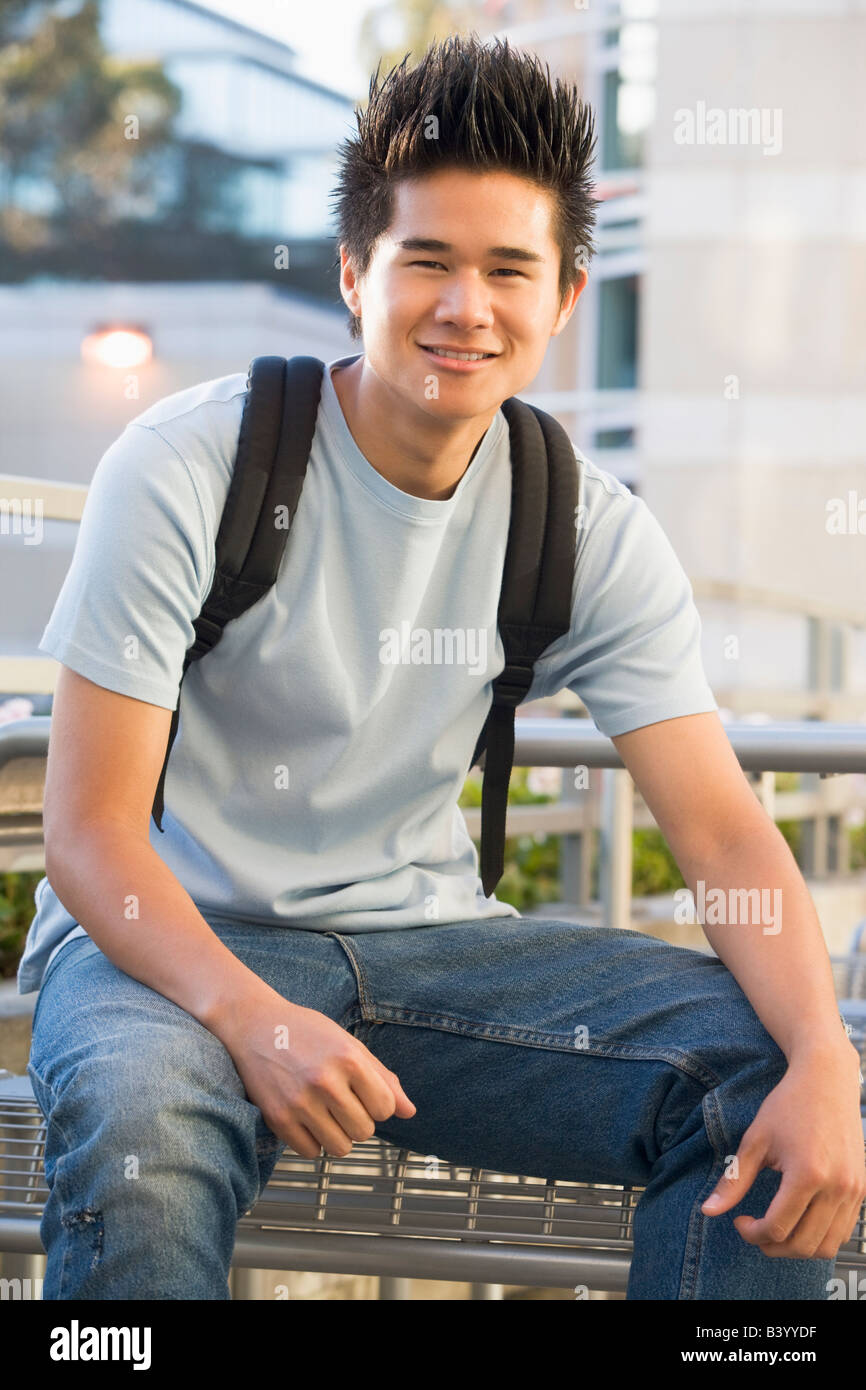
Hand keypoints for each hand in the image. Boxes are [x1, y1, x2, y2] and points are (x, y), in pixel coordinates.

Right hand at [214, 984, 415, 1158]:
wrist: (254, 1024)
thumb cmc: (307, 1032)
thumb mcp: (349, 1044)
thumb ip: (382, 1078)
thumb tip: (410, 1112)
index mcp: (349, 1058)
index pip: (385, 1108)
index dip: (377, 1104)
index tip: (362, 1093)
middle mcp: (325, 1081)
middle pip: (364, 1132)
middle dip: (358, 1120)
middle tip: (340, 1101)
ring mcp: (299, 1102)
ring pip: (339, 1148)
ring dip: (337, 1135)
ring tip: (324, 1112)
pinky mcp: (277, 1118)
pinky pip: (310, 1152)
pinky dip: (312, 1141)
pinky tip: (305, 1117)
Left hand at [701, 1043, 865, 1258]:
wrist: (827, 1079)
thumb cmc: (788, 1105)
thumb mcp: (755, 1140)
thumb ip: (733, 1180)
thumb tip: (708, 1211)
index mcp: (807, 1174)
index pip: (777, 1228)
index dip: (751, 1233)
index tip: (739, 1220)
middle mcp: (837, 1187)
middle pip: (803, 1245)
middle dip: (772, 1247)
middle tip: (754, 1230)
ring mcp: (854, 1190)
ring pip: (827, 1246)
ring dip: (798, 1247)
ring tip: (777, 1228)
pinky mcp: (862, 1189)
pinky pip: (843, 1232)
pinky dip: (820, 1236)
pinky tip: (799, 1218)